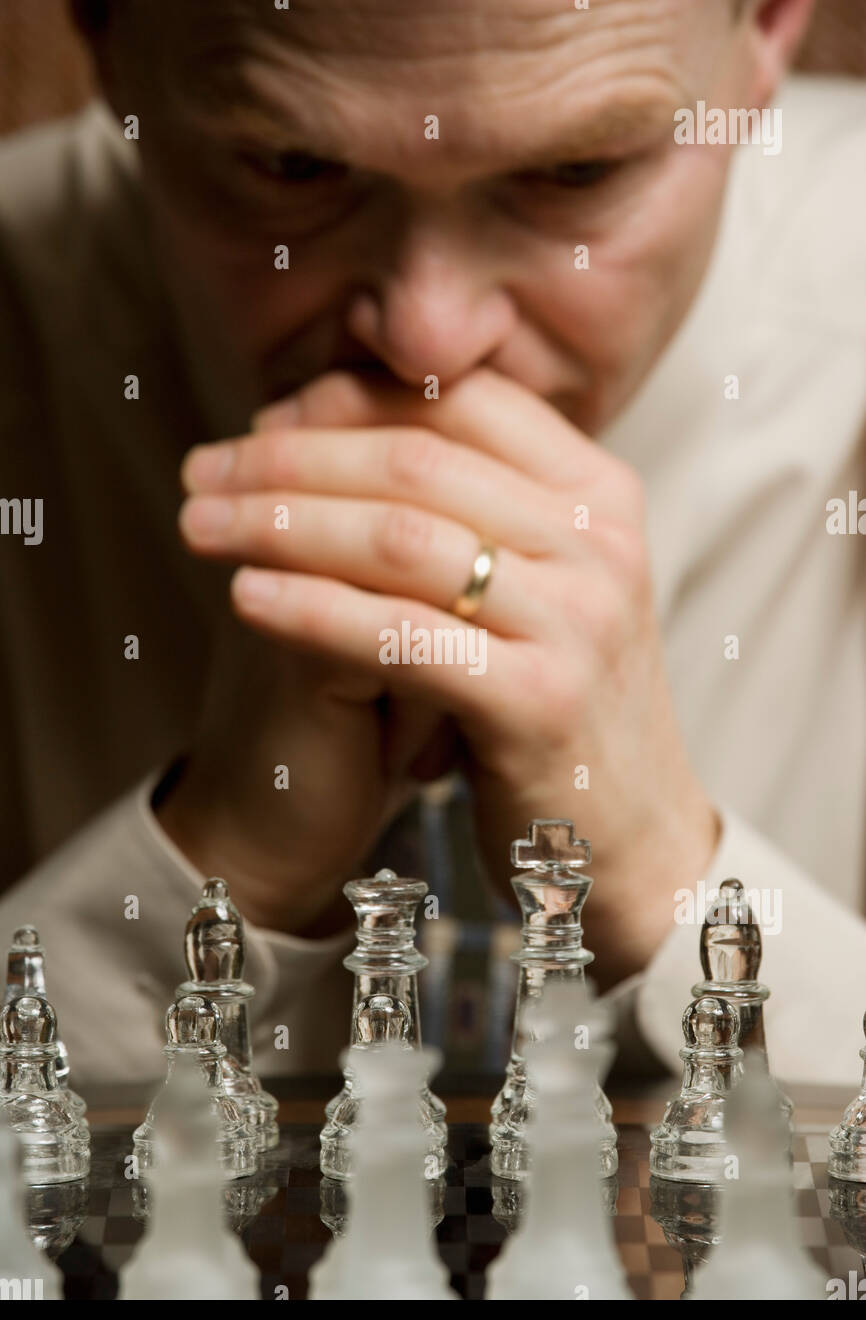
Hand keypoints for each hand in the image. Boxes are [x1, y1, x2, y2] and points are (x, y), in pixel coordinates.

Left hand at [179, 368, 719, 983]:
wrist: (630, 836)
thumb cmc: (555, 700)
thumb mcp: (540, 583)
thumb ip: (472, 507)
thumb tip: (336, 427)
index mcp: (599, 494)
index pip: (459, 401)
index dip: (346, 400)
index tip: (262, 422)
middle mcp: (601, 543)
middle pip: (416, 462)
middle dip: (290, 459)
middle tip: (202, 473)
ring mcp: (578, 622)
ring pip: (400, 540)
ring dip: (281, 525)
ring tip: (199, 526)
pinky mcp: (540, 702)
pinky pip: (401, 637)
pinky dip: (312, 610)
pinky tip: (246, 599)